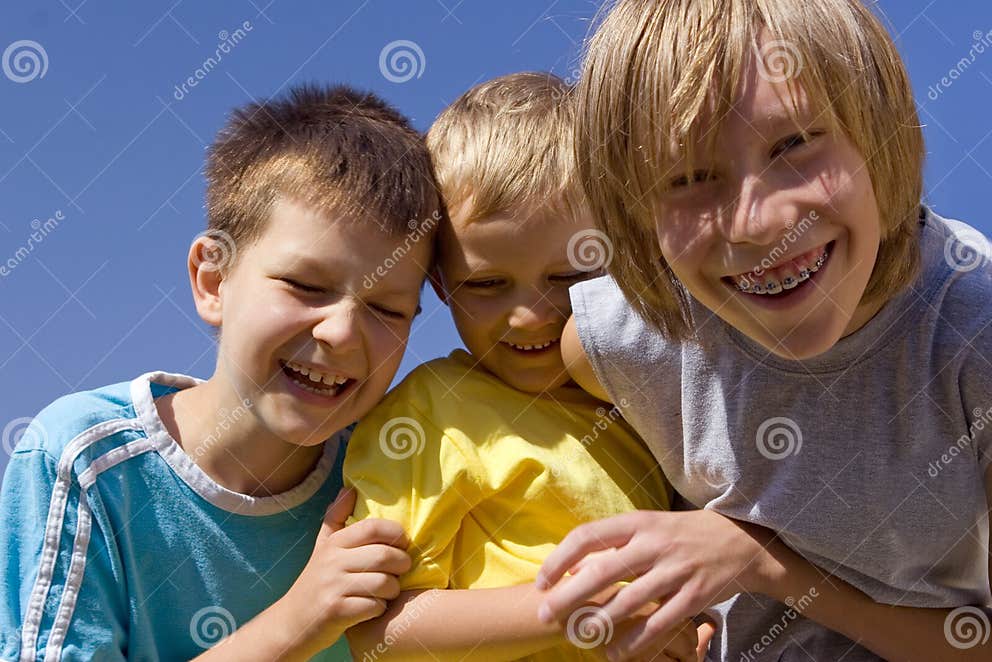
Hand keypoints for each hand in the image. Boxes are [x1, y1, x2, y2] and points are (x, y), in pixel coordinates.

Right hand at [279, 487, 412, 651]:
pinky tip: (373, 608)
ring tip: (388, 591)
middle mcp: (332, 562)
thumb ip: (336, 519)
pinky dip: (380, 609)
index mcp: (334, 544)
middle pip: (383, 555)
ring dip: (393, 589)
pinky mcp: (336, 612)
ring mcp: (333, 587)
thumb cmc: (314, 582)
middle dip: (401, 564)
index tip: (402, 543)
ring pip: (383, 583)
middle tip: (402, 570)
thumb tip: (349, 489)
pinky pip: (374, 607)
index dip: (395, 533)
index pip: (372, 527)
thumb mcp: (322, 548)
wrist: (290, 624)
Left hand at [536, 510, 777, 658]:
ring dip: (599, 623)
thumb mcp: (648, 527)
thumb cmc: (681, 535)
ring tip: (578, 637)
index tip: (541, 582)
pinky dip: (635, 641)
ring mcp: (676, 570)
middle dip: (568, 596)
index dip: (560, 559)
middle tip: (545, 615)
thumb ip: (613, 544)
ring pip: (628, 601)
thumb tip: (570, 568)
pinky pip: (659, 623)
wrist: (740, 541)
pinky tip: (616, 652)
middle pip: (602, 572)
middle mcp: (654, 544)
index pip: (588, 536)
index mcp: (638, 522)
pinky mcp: (696, 595)